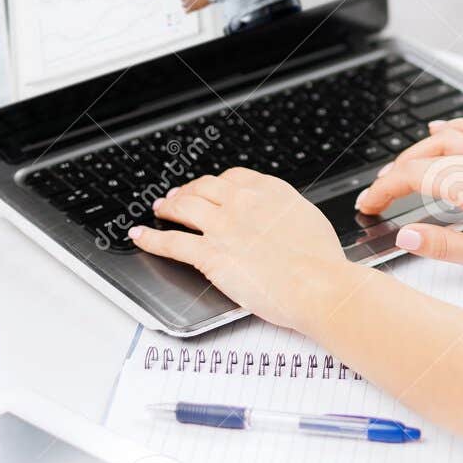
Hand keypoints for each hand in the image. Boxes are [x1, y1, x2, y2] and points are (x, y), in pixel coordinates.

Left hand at [131, 168, 355, 335]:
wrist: (318, 285)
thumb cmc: (322, 262)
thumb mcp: (309, 220)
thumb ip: (286, 213)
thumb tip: (280, 218)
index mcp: (271, 192)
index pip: (234, 178)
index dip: (215, 183)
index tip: (210, 188)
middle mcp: (244, 203)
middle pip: (204, 187)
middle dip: (188, 190)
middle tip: (179, 196)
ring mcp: (224, 227)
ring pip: (184, 207)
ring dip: (167, 206)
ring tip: (159, 209)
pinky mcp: (210, 254)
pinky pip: (171, 241)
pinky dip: (151, 238)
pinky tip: (140, 236)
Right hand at [354, 118, 462, 283]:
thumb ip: (442, 245)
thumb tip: (405, 236)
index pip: (415, 178)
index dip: (385, 190)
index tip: (369, 205)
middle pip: (426, 155)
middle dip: (394, 172)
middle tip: (378, 195)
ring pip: (449, 138)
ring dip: (417, 151)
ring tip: (398, 170)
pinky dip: (454, 127)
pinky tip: (439, 131)